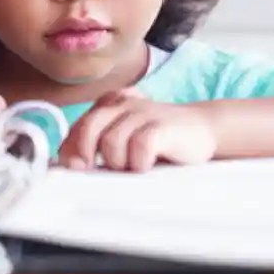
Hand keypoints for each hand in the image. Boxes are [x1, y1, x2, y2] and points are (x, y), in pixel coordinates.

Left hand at [58, 89, 220, 172]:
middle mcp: (122, 103)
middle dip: (87, 155)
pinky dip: (139, 161)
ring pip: (112, 141)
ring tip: (134, 166)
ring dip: (120, 162)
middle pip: (89, 128)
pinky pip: (140, 145)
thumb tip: (71, 166)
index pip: (77, 129)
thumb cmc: (159, 140)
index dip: (71, 151)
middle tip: (98, 171)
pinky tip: (147, 165)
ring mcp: (143, 112)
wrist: (203, 128)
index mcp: (108, 104)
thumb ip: (99, 146)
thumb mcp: (125, 140)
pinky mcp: (162, 125)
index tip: (76, 170)